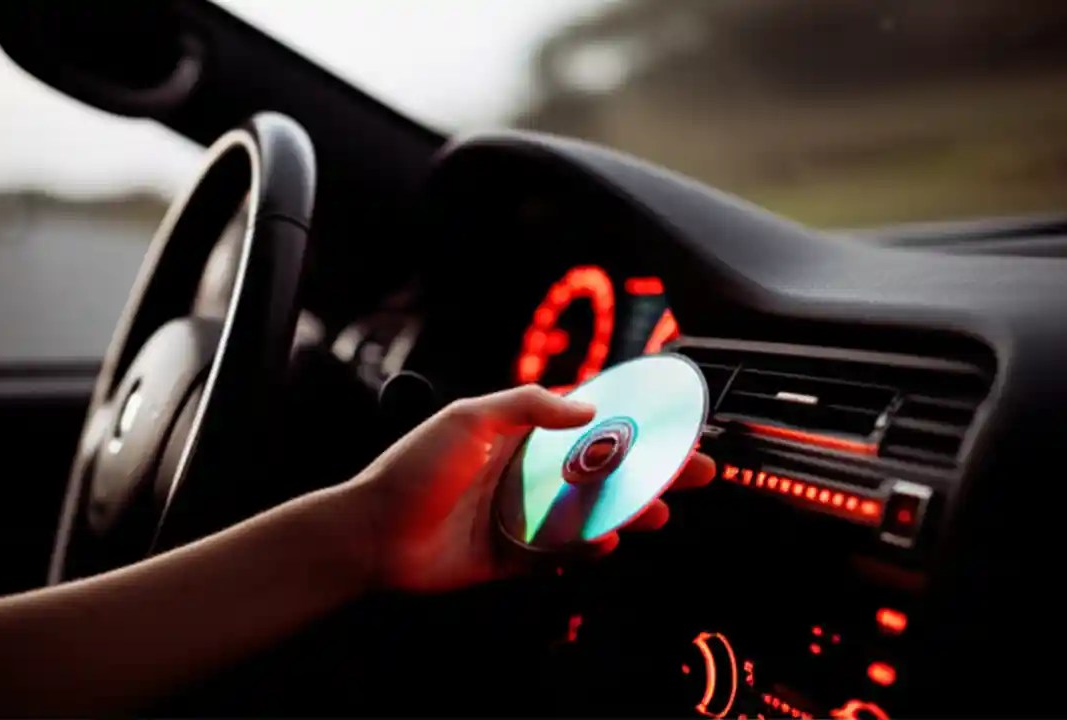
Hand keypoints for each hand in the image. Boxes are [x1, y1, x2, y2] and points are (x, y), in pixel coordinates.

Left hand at [348, 384, 716, 593]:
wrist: (372, 534)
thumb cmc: (411, 470)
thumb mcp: (469, 418)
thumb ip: (528, 406)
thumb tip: (587, 407)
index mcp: (519, 437)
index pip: (587, 426)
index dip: (631, 424)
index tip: (671, 425)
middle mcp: (526, 475)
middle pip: (603, 471)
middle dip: (651, 471)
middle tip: (695, 471)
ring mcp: (524, 517)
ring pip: (592, 515)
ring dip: (629, 512)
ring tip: (658, 510)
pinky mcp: (516, 558)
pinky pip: (564, 555)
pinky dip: (589, 550)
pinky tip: (606, 542)